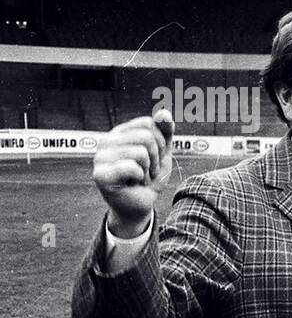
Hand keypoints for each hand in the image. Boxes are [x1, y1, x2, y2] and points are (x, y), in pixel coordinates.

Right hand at [92, 108, 174, 236]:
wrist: (141, 205)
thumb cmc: (149, 178)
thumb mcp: (162, 153)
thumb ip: (164, 132)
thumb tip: (164, 112)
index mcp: (120, 133)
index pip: (149, 124)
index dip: (160, 143)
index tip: (154, 159)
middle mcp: (106, 142)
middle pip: (146, 137)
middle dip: (156, 158)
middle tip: (147, 172)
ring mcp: (100, 158)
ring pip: (140, 152)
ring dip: (149, 170)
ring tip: (140, 178)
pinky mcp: (100, 175)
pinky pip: (131, 166)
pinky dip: (139, 177)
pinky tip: (132, 184)